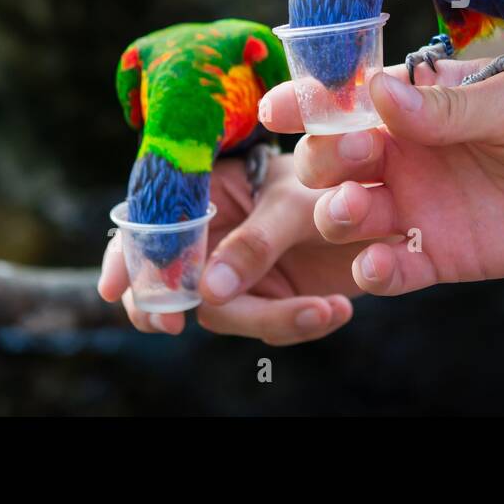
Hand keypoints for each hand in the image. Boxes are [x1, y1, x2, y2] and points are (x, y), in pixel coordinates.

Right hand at [98, 152, 364, 344]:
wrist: (387, 204)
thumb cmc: (335, 178)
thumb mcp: (294, 203)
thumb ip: (252, 244)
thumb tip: (204, 294)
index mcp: (203, 192)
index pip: (149, 225)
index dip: (126, 257)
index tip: (116, 289)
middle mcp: (212, 233)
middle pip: (171, 279)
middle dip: (173, 305)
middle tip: (179, 325)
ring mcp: (238, 269)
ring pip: (222, 311)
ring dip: (269, 320)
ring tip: (323, 310)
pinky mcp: (270, 296)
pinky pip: (268, 324)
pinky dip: (297, 324)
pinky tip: (336, 309)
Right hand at [260, 58, 503, 295]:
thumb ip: (445, 106)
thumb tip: (374, 94)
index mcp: (418, 99)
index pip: (347, 100)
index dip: (308, 103)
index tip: (276, 109)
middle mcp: (407, 152)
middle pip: (332, 160)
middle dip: (322, 161)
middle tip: (346, 161)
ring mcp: (419, 205)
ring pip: (348, 215)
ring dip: (336, 215)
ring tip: (353, 211)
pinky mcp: (440, 254)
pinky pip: (389, 268)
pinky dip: (374, 271)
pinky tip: (378, 267)